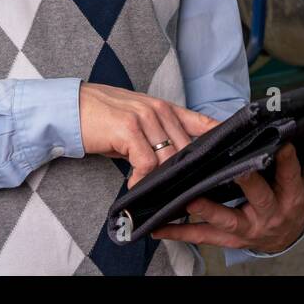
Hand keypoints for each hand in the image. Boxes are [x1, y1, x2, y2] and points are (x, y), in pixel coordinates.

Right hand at [78, 83, 219, 188]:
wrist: (71, 107)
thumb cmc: (103, 118)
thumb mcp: (138, 123)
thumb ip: (158, 136)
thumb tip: (175, 162)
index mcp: (165, 108)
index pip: (202, 122)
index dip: (219, 138)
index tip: (232, 155)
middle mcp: (160, 110)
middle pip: (186, 149)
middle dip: (186, 174)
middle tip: (182, 195)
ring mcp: (146, 118)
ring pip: (170, 158)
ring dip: (163, 180)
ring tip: (155, 194)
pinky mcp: (129, 129)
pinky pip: (146, 163)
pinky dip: (141, 179)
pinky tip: (132, 185)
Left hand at [150, 132, 303, 253]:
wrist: (284, 238)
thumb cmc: (296, 202)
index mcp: (291, 197)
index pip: (291, 175)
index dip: (287, 160)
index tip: (282, 142)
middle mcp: (269, 214)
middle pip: (258, 196)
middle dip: (247, 183)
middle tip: (236, 169)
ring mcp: (247, 229)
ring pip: (226, 218)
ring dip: (206, 208)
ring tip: (187, 198)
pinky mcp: (228, 239)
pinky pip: (203, 236)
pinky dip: (180, 231)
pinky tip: (160, 227)